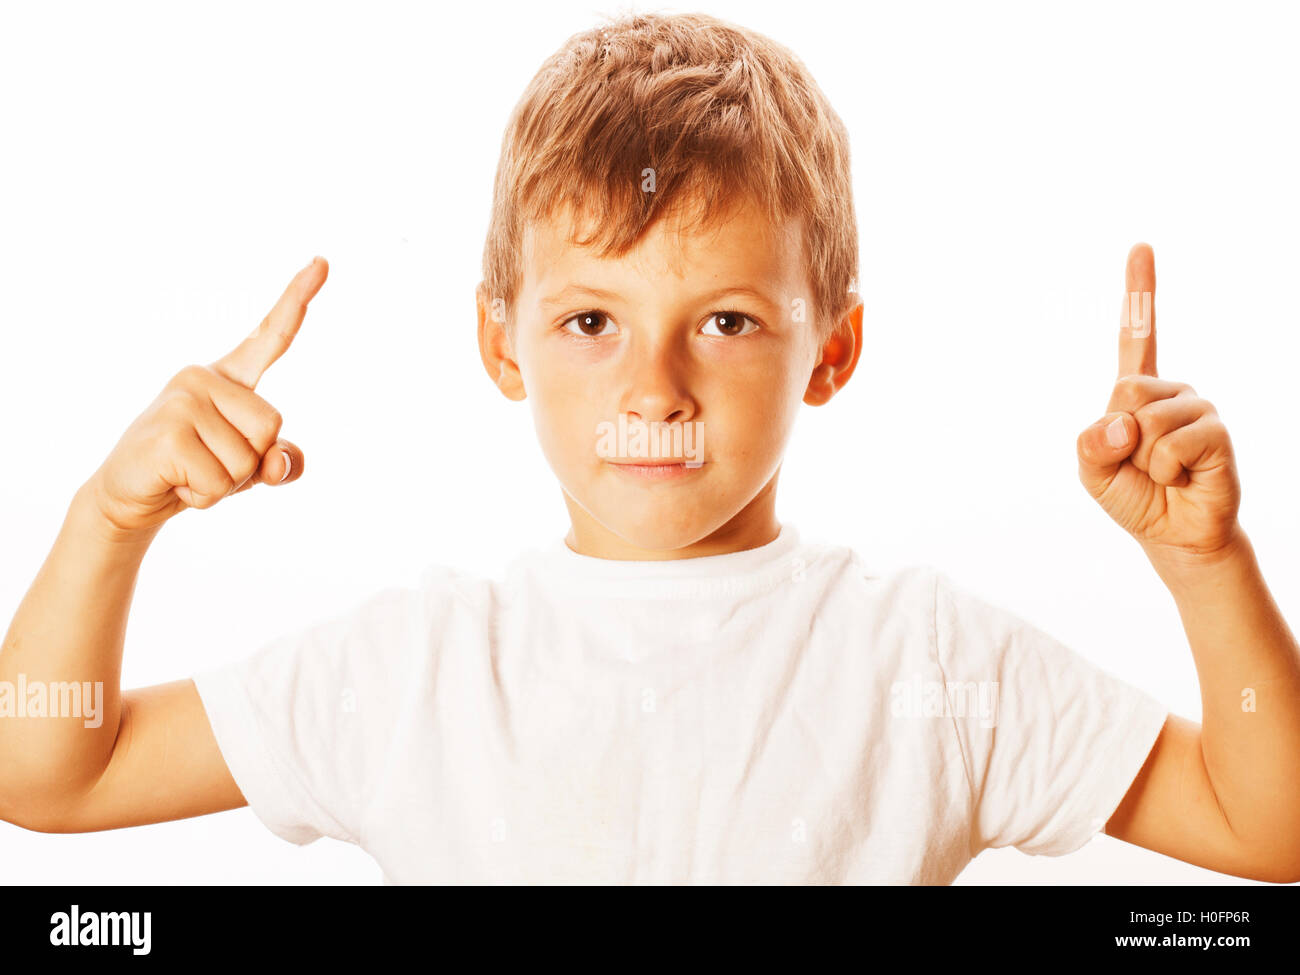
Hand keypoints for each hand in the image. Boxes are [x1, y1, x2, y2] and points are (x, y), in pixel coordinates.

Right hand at [87, 257, 328, 538]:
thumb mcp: (248, 469)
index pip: (270, 337)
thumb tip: (279, 462)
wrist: (129, 496)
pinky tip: (175, 481)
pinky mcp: (167, 433)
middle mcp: (203, 378)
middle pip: (271, 427)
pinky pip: (218, 481)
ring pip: (246, 461)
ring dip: (224, 484)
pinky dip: (203, 496)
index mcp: (228, 379)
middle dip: (248, 464)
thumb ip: (281, 462)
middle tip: (206, 463)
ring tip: (189, 472)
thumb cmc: (193, 472)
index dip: (298, 300)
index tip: (323, 261)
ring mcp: (182, 401)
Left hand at [1076, 243, 1242, 567]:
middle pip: (1126, 389)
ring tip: (1161, 472)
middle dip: (1119, 434)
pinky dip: (1165, 470)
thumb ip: (1090, 443)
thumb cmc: (1132, 494)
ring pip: (1147, 420)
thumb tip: (1122, 423)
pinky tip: (1180, 478)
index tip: (1141, 246)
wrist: (1172, 534)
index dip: (1140, 290)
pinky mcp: (1216, 433)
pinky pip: (1173, 444)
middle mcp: (1170, 391)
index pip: (1137, 335)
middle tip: (1137, 460)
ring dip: (1142, 458)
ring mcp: (1197, 408)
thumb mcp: (1091, 470)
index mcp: (1136, 391)